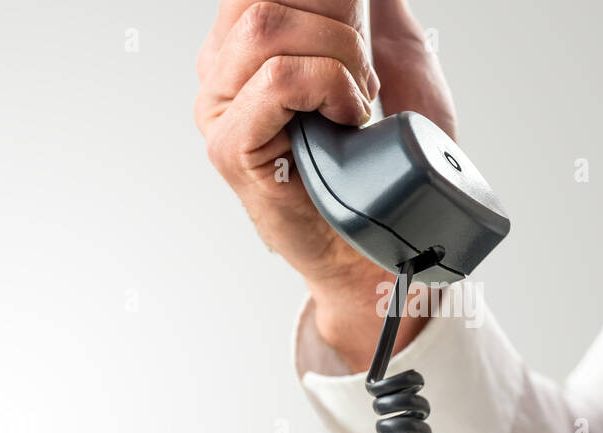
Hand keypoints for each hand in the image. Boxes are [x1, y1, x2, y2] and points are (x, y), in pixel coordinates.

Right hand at [195, 0, 456, 370]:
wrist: (382, 239)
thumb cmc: (382, 160)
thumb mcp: (384, 52)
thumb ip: (361, 8)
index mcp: (243, 43)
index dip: (324, 0)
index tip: (360, 27)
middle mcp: (219, 73)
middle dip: (337, 20)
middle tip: (364, 72)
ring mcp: (218, 112)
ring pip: (266, 28)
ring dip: (337, 55)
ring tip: (355, 99)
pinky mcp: (229, 149)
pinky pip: (277, 81)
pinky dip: (328, 88)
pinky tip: (345, 118)